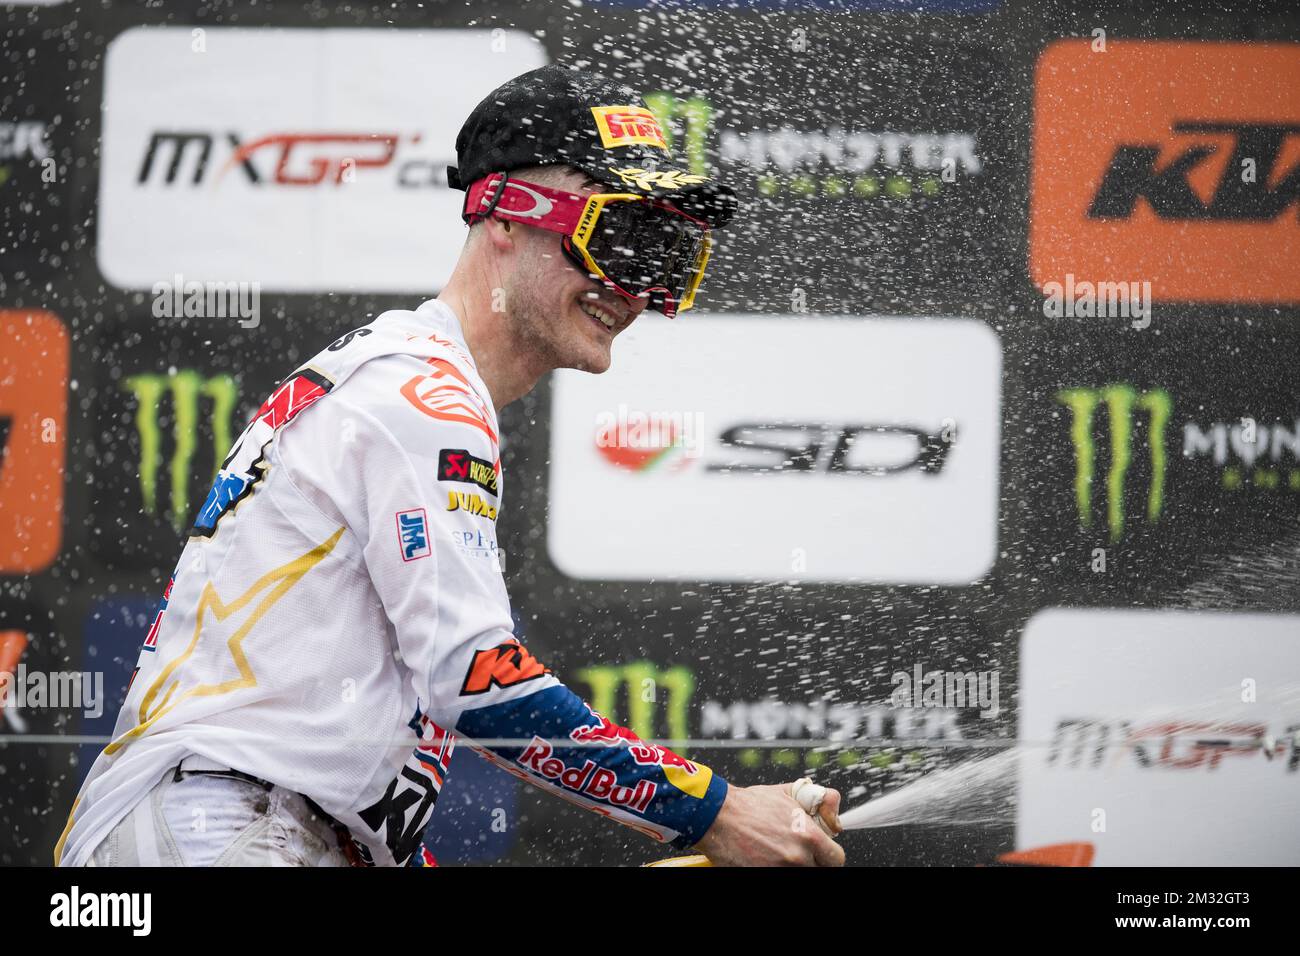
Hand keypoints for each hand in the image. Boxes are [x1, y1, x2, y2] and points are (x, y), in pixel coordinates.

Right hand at [692, 780, 844, 865]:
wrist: (717, 816)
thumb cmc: (749, 804)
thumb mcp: (787, 793)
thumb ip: (817, 799)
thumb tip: (834, 811)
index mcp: (809, 835)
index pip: (836, 858)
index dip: (828, 855)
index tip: (820, 853)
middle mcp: (798, 856)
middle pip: (819, 869)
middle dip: (810, 861)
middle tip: (794, 851)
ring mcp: (781, 869)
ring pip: (800, 872)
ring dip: (792, 865)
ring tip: (776, 853)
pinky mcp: (764, 875)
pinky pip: (779, 875)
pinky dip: (776, 868)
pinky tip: (765, 859)